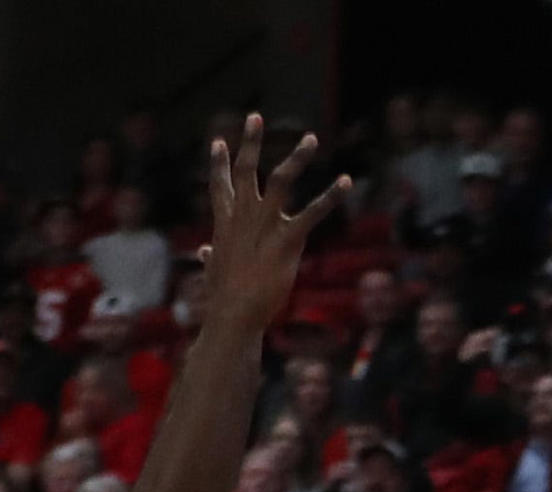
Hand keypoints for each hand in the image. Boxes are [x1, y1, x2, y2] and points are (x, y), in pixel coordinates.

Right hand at [200, 116, 348, 334]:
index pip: (220, 186)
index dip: (219, 163)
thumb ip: (211, 257)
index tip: (218, 142)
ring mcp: (266, 225)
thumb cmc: (223, 299)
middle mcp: (244, 216)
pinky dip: (332, 196)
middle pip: (247, 170)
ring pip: (282, 180)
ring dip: (297, 157)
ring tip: (311, 139)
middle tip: (255, 117)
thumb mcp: (215, 271)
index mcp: (225, 224)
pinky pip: (314, 213)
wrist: (234, 314)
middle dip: (250, 142)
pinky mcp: (288, 240)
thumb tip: (205, 252)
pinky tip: (346, 181)